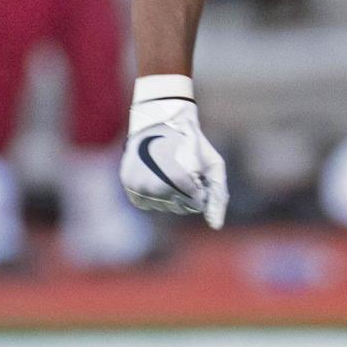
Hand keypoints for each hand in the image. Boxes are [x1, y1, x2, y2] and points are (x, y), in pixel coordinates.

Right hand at [121, 79, 227, 228]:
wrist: (160, 119)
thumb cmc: (192, 142)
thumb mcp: (213, 164)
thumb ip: (218, 196)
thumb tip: (216, 227)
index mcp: (177, 179)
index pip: (195, 202)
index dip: (201, 188)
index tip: (197, 170)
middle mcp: (155, 185)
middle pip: (179, 207)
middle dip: (187, 192)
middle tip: (183, 167)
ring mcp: (139, 185)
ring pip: (162, 206)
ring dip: (170, 194)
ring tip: (169, 168)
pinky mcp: (128, 184)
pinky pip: (146, 202)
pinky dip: (154, 194)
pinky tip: (157, 175)